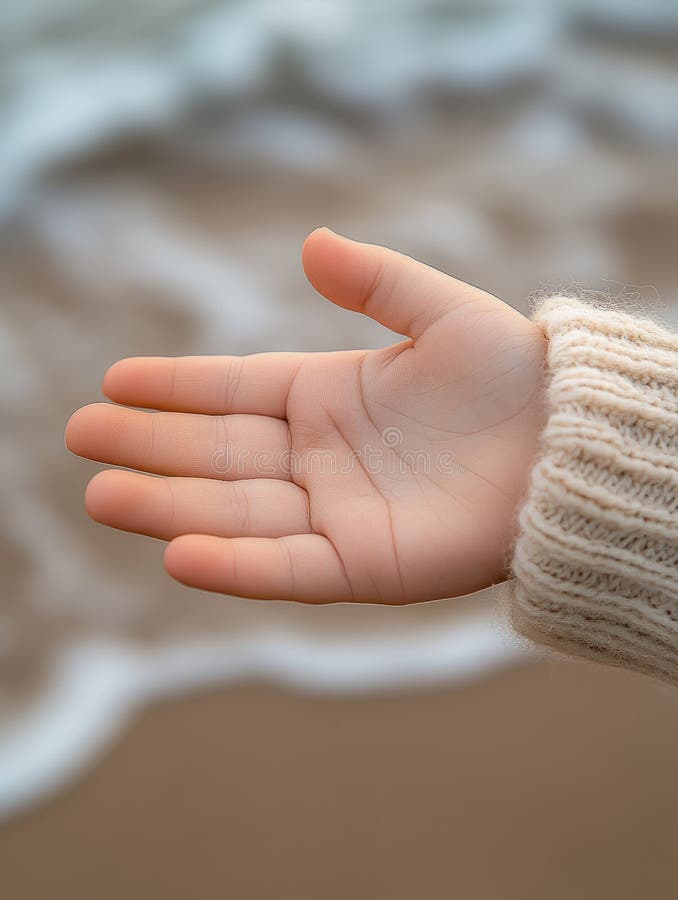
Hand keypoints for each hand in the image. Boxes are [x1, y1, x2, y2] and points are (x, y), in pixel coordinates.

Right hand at [66, 228, 545, 603]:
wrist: (572, 445)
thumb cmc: (513, 375)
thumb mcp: (440, 311)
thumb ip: (376, 281)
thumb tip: (310, 244)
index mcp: (331, 395)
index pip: (235, 389)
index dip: (175, 386)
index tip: (113, 381)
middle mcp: (322, 457)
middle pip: (219, 453)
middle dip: (150, 445)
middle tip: (80, 434)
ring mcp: (338, 512)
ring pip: (238, 510)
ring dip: (169, 505)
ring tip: (103, 494)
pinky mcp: (365, 566)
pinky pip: (288, 566)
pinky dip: (235, 563)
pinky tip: (178, 551)